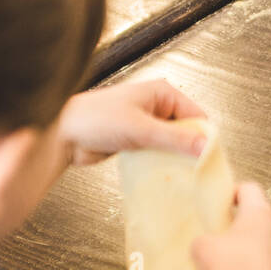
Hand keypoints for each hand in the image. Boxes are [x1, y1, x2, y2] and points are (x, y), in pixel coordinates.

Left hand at [59, 79, 206, 165]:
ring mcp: (147, 125)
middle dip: (190, 150)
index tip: (208, 159)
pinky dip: (163, 164)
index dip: (204, 138)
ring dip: (175, 159)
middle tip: (195, 171)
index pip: (197, 116)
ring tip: (181, 175)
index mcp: (162, 93)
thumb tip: (205, 146)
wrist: (62, 135)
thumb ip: (175, 138)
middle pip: (187, 132)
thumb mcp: (141, 129)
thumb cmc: (94, 119)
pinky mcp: (138, 141)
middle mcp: (157, 107)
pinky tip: (165, 175)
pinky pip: (159, 153)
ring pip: (173, 145)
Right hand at [191, 183, 270, 269]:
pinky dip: (252, 264)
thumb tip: (210, 245)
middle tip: (219, 233)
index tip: (219, 206)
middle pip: (259, 214)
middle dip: (239, 221)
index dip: (232, 192)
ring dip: (247, 244)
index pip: (250, 189)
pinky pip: (266, 261)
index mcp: (260, 212)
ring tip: (225, 259)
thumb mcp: (202, 247)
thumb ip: (204, 239)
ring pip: (264, 239)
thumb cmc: (228, 267)